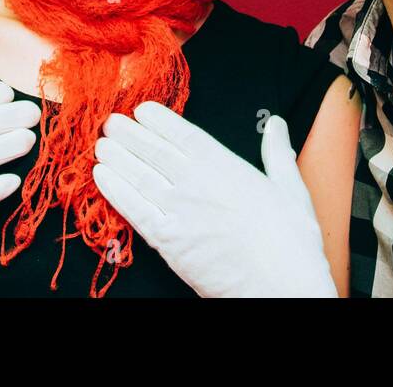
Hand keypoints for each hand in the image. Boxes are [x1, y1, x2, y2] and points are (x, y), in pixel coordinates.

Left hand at [92, 101, 336, 297]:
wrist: (280, 283)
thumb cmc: (291, 240)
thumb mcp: (291, 187)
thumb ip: (277, 153)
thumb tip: (276, 124)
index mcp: (224, 165)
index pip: (182, 133)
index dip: (158, 119)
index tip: (142, 109)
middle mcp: (196, 182)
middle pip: (154, 151)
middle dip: (129, 134)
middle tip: (111, 122)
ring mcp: (179, 211)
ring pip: (138, 176)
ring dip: (117, 158)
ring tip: (101, 145)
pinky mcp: (168, 241)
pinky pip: (133, 210)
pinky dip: (115, 191)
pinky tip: (102, 177)